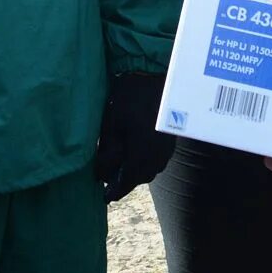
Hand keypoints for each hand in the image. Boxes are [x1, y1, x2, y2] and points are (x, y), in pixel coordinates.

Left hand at [93, 73, 174, 201]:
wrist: (152, 76)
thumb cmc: (128, 98)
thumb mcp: (111, 126)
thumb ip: (108, 153)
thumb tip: (102, 175)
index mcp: (141, 155)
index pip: (126, 182)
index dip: (114, 191)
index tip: (104, 196)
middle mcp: (157, 156)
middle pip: (139, 178)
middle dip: (124, 181)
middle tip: (108, 179)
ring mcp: (166, 148)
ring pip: (149, 170)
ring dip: (135, 172)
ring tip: (120, 166)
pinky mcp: (169, 140)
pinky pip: (157, 160)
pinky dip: (145, 162)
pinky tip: (134, 153)